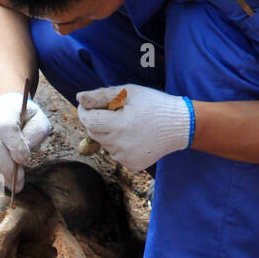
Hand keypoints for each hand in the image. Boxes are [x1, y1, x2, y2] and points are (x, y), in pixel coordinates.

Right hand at [0, 90, 51, 191]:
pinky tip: (4, 164)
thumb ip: (36, 135)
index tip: (25, 160)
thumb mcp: (39, 121)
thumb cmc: (25, 118)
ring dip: (3, 172)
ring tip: (15, 177)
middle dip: (8, 170)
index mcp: (7, 109)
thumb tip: (21, 159)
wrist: (4, 107)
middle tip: (20, 183)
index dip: (16, 146)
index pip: (6, 127)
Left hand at [77, 84, 191, 172]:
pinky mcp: (132, 165)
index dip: (84, 111)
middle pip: (93, 133)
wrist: (179, 125)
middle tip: (112, 111)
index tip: (87, 104)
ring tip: (128, 124)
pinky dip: (119, 145)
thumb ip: (101, 95)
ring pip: (105, 144)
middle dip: (97, 121)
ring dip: (109, 133)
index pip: (88, 120)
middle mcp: (120, 145)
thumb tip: (79, 98)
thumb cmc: (153, 104)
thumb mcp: (129, 92)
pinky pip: (116, 154)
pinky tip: (134, 136)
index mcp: (118, 125)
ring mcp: (126, 158)